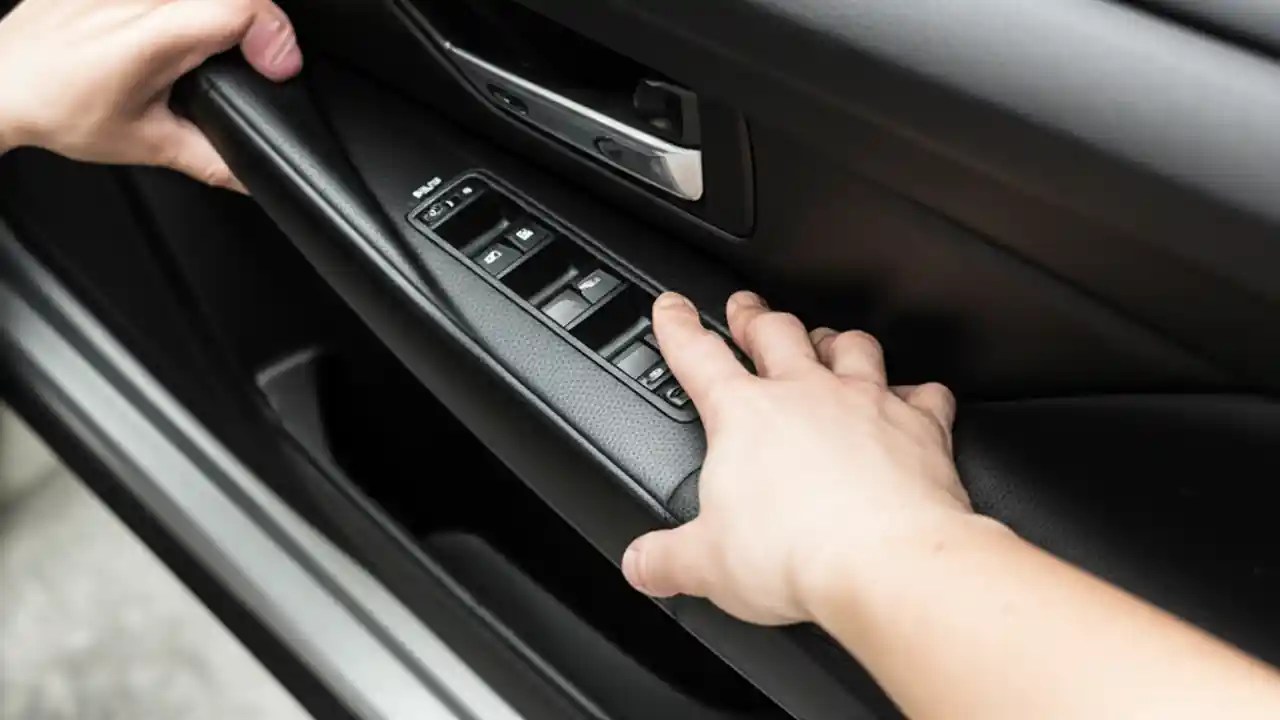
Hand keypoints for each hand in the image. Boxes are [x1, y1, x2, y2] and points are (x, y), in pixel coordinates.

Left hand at [0, 0, 302, 190]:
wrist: (0, 80)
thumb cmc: (58, 107)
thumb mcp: (147, 144)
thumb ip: (211, 160)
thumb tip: (253, 175)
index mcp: (154, 36)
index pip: (243, 7)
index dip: (276, 36)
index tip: (277, 68)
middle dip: (259, 27)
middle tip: (258, 62)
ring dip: (223, 14)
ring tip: (218, 46)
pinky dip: (189, 8)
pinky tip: (180, 29)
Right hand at [622, 291, 986, 624]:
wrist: (887, 562)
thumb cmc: (799, 553)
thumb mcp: (707, 565)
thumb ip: (666, 559)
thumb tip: (642, 564)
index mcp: (745, 415)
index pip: (698, 354)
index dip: (679, 326)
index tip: (674, 308)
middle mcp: (806, 394)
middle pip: (775, 332)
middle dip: (755, 317)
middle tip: (746, 309)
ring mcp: (866, 403)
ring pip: (850, 347)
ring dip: (835, 341)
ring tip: (827, 341)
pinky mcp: (919, 427)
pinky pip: (924, 393)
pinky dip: (918, 393)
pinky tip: (915, 399)